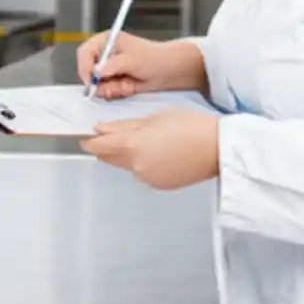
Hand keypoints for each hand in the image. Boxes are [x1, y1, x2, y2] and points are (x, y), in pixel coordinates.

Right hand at [76, 32, 205, 99]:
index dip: (84, 67)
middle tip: (114, 87)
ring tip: (128, 84)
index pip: (84, 53)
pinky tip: (130, 87)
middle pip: (88, 72)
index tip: (91, 81)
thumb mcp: (131, 60)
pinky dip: (118, 92)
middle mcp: (104, 55)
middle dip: (101, 83)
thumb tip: (96, 72)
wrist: (168, 71)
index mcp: (106, 41)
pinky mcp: (114, 81)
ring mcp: (109, 69)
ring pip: (98, 85)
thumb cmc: (153, 58)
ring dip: (112, 88)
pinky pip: (107, 91)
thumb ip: (112, 65)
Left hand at [80, 110, 219, 189]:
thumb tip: (103, 128)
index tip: (84, 136)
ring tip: (148, 139)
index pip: (100, 146)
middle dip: (108, 147)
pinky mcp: (161, 185)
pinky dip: (145, 163)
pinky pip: (144, 172)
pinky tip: (161, 151)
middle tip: (111, 134)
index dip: (90, 141)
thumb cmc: (192, 126)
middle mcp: (137, 167)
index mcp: (133, 147)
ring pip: (129, 165)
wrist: (219, 147)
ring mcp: (149, 179)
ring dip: (129, 155)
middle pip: (112, 158)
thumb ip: (125, 126)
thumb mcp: (155, 118)